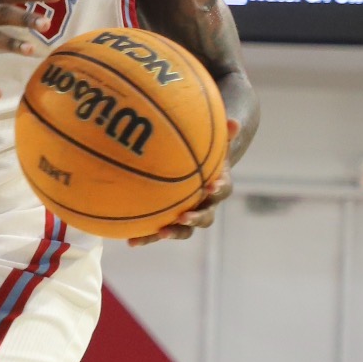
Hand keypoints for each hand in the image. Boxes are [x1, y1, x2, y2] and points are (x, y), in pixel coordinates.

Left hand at [131, 121, 240, 245]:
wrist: (200, 171)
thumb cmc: (207, 153)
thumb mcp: (215, 142)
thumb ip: (223, 133)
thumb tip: (233, 121)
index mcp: (218, 187)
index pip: (222, 189)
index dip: (217, 189)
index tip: (209, 186)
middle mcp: (206, 205)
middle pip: (205, 217)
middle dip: (195, 218)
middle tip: (183, 217)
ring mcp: (188, 216)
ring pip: (183, 230)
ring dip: (172, 233)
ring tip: (159, 233)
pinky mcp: (170, 222)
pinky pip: (159, 231)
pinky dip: (146, 237)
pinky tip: (129, 241)